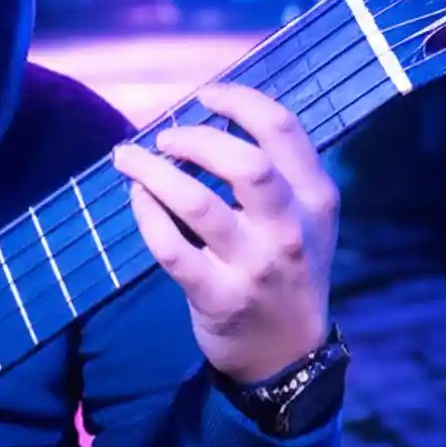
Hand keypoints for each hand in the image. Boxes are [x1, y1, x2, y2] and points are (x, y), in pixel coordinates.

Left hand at [113, 82, 338, 383]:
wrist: (287, 352)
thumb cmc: (286, 270)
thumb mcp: (307, 220)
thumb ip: (277, 173)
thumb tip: (207, 119)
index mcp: (316, 198)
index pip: (282, 130)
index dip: (239, 100)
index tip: (205, 94)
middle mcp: (290, 230)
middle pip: (245, 164)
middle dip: (195, 139)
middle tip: (165, 136)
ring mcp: (254, 267)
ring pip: (197, 204)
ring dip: (154, 173)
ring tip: (129, 159)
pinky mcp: (218, 297)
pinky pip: (170, 248)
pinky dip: (146, 215)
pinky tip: (137, 198)